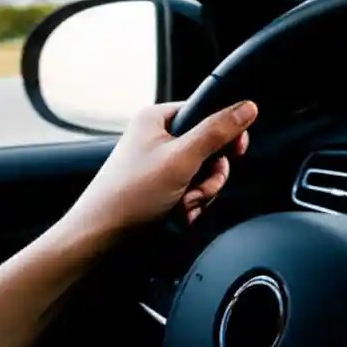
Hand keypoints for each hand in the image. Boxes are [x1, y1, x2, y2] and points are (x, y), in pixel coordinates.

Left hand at [58, 100, 257, 242]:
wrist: (100, 238)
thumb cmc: (128, 196)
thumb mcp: (181, 158)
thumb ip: (217, 132)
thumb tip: (247, 108)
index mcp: (157, 119)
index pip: (207, 113)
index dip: (225, 134)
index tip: (235, 151)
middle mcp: (158, 139)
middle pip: (211, 148)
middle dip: (210, 175)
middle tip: (196, 188)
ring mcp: (160, 166)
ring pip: (205, 174)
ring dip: (201, 194)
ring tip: (182, 205)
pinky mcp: (161, 189)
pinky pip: (193, 191)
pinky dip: (191, 205)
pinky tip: (177, 214)